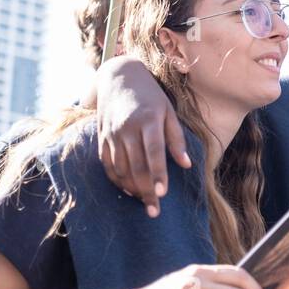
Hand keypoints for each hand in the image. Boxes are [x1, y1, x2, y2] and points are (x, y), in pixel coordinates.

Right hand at [96, 56, 190, 216]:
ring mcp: (112, 133)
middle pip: (136, 166)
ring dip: (132, 188)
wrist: (118, 77)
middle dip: (146, 191)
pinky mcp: (101, 137)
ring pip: (120, 168)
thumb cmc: (151, 96)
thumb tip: (186, 165)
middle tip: (155, 211)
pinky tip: (128, 189)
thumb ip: (176, 139)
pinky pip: (107, 164)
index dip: (158, 175)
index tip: (163, 194)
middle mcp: (128, 128)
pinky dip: (117, 180)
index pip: (154, 152)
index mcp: (149, 120)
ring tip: (145, 202)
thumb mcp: (169, 111)